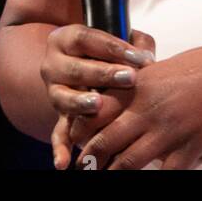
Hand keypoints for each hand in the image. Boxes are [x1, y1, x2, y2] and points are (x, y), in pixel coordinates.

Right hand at [41, 25, 156, 168]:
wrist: (84, 65)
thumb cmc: (108, 52)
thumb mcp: (120, 40)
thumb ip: (135, 44)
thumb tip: (147, 60)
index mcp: (67, 39)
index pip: (87, 39)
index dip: (112, 47)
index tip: (137, 57)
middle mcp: (54, 64)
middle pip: (75, 68)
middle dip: (103, 73)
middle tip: (128, 78)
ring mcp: (55, 92)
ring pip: (64, 98)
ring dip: (82, 103)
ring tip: (99, 105)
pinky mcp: (59, 116)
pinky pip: (58, 132)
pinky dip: (60, 148)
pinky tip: (64, 161)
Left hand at [70, 44, 201, 170]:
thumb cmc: (197, 67)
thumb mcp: (158, 69)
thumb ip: (134, 86)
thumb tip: (110, 99)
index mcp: (139, 87)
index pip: (97, 110)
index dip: (80, 127)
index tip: (72, 137)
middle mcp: (148, 111)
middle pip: (106, 141)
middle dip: (89, 158)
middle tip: (80, 167)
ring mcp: (168, 132)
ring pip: (129, 163)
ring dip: (113, 173)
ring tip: (103, 176)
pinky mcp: (187, 149)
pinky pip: (164, 174)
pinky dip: (152, 180)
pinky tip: (145, 179)